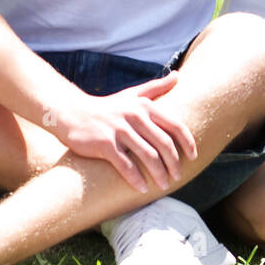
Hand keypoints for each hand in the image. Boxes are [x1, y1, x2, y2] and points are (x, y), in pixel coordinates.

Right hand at [48, 72, 198, 193]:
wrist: (71, 113)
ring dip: (159, 174)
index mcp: (145, 106)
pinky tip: (142, 189)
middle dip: (174, 163)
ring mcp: (119, 130)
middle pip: (164, 144)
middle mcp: (135, 117)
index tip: (193, 157)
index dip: (187, 143)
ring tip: (164, 185)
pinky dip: (136, 179)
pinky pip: (126, 165)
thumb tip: (178, 76)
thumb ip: (156, 87)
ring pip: (148, 156)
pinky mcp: (104, 144)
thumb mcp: (132, 94)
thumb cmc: (107, 107)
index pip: (175, 126)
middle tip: (178, 177)